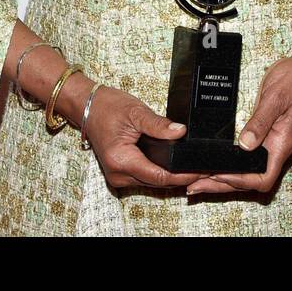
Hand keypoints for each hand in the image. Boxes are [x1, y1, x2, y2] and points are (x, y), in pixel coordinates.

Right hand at [83, 85, 204, 190]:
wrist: (88, 107)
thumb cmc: (107, 107)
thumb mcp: (136, 112)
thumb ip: (159, 125)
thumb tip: (181, 132)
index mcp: (121, 160)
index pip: (160, 176)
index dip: (183, 175)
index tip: (201, 170)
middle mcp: (118, 175)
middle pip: (158, 183)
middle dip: (182, 177)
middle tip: (204, 168)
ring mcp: (118, 177)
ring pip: (153, 183)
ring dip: (172, 177)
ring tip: (194, 167)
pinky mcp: (121, 174)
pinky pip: (146, 178)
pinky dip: (160, 173)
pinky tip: (175, 166)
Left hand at [185, 51, 291, 197]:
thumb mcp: (275, 98)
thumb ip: (260, 121)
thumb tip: (245, 144)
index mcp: (281, 144)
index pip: (263, 178)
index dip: (240, 181)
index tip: (218, 175)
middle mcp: (275, 148)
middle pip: (249, 180)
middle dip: (222, 185)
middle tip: (194, 186)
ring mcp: (270, 143)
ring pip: (246, 170)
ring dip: (223, 178)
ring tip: (197, 180)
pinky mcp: (264, 135)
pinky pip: (246, 157)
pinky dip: (229, 162)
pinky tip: (215, 162)